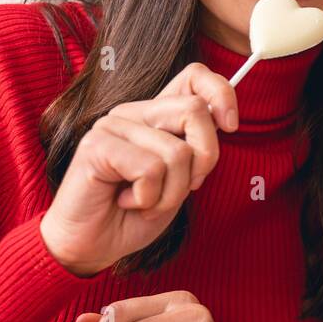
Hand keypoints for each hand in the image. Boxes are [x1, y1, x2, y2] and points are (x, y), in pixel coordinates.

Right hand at [40, 62, 237, 276]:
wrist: (92, 246)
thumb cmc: (135, 215)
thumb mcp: (180, 180)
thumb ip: (197, 149)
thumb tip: (225, 121)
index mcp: (155, 115)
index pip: (194, 75)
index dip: (221, 93)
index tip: (230, 126)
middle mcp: (134, 112)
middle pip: (195, 110)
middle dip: (205, 158)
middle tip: (186, 187)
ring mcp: (113, 125)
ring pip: (177, 151)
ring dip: (172, 192)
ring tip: (146, 202)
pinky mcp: (97, 146)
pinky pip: (150, 170)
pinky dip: (149, 198)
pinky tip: (127, 202)